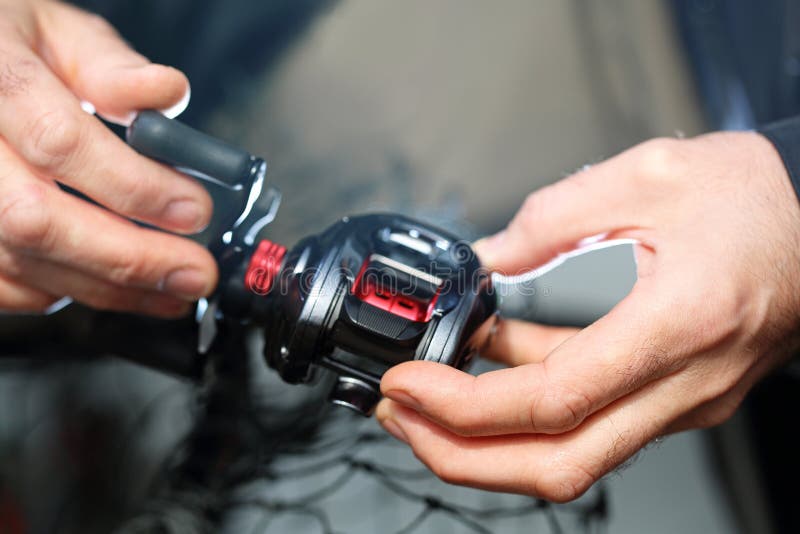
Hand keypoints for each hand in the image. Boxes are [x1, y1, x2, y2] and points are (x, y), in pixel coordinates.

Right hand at [0, 0, 215, 316]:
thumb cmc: (7, 44)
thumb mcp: (57, 30)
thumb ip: (112, 66)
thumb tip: (166, 94)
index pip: (61, 142)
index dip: (135, 186)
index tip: (194, 210)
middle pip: (36, 220)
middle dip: (129, 258)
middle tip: (193, 272)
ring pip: (22, 260)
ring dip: (109, 288)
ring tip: (171, 291)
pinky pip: (5, 284)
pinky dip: (62, 291)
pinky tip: (110, 284)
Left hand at [377, 132, 799, 500]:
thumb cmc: (755, 200)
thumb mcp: (650, 174)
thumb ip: (555, 215)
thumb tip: (489, 258)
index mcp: (677, 324)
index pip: (554, 400)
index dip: (467, 405)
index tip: (410, 384)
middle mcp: (681, 383)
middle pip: (557, 464)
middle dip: (461, 455)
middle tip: (401, 418)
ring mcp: (679, 402)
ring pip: (570, 456)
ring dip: (487, 438)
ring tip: (427, 393)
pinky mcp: (671, 399)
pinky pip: (589, 420)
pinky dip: (528, 406)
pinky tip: (489, 364)